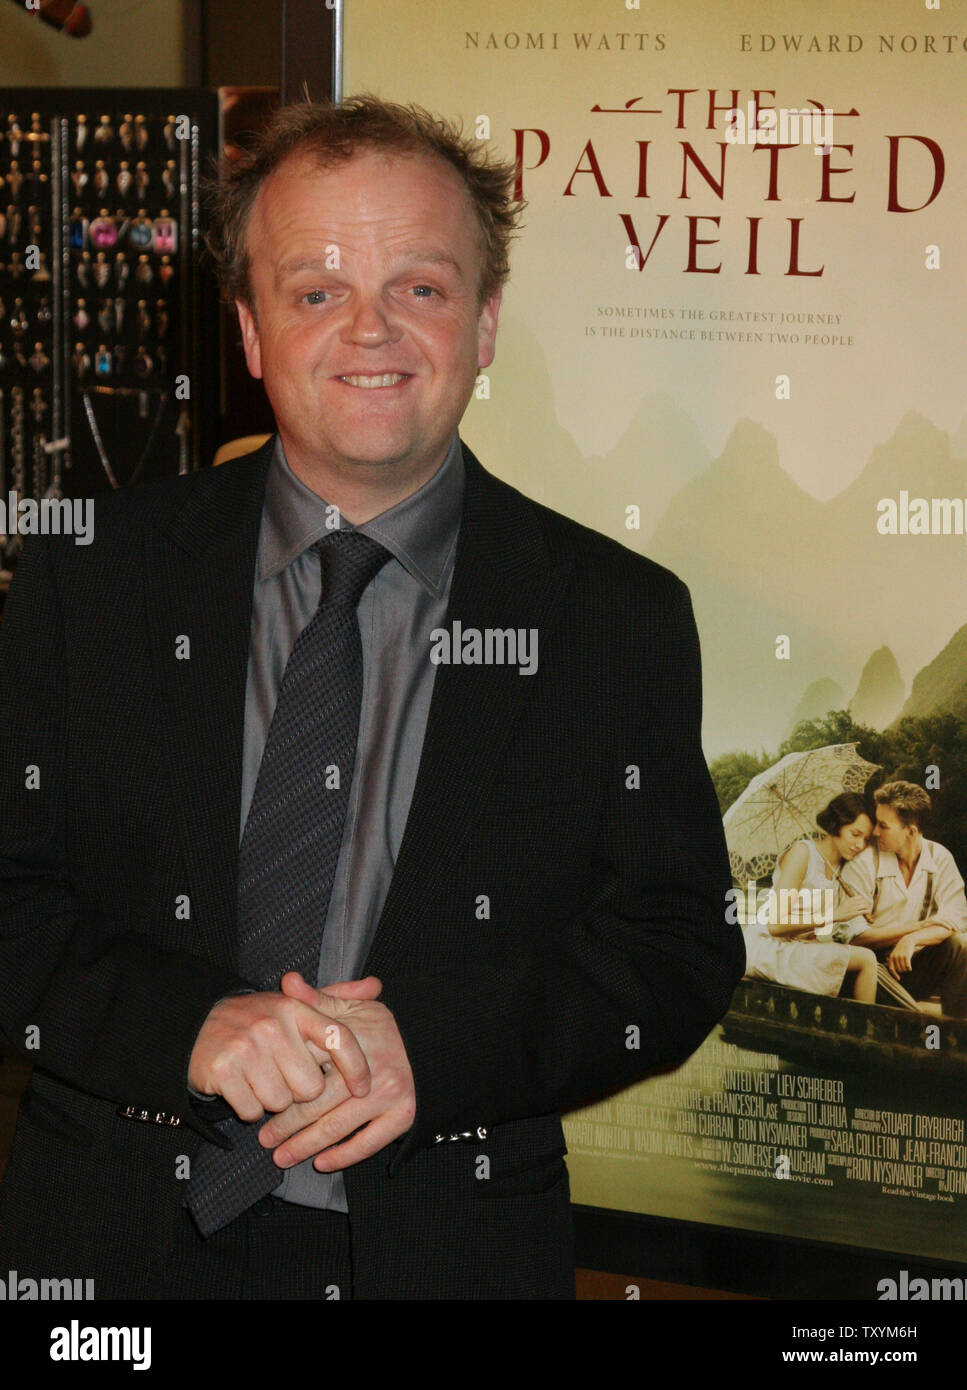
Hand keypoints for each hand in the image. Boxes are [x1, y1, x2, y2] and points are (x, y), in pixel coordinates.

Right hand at [187, 984, 377, 1121]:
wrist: (196, 1025)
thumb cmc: (256, 1021)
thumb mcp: (293, 1004)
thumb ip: (334, 998)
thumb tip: (376, 986)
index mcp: (294, 1008)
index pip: (337, 1038)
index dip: (355, 1067)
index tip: (364, 1088)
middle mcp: (271, 1025)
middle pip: (311, 1087)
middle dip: (299, 1090)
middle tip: (283, 1074)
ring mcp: (245, 1048)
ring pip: (281, 1103)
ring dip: (272, 1100)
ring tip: (260, 1078)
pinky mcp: (222, 1071)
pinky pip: (252, 1111)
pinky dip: (249, 1108)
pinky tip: (241, 1087)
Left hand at [258, 972, 415, 1172]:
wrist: (436, 1044)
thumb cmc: (386, 1028)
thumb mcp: (353, 1008)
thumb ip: (317, 999)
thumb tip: (287, 981)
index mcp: (354, 1042)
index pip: (309, 1064)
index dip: (282, 1081)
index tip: (260, 1095)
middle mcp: (370, 1070)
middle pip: (318, 1101)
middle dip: (286, 1123)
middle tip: (264, 1137)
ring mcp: (388, 1096)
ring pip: (337, 1126)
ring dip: (306, 1145)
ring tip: (281, 1156)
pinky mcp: (402, 1116)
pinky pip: (368, 1142)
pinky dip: (343, 1155)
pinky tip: (322, 1162)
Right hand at [836, 894, 872, 919]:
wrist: (836, 915)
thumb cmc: (839, 910)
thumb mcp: (844, 902)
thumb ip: (848, 900)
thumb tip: (851, 898)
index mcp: (850, 900)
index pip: (859, 897)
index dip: (862, 899)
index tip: (863, 901)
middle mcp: (852, 903)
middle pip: (862, 901)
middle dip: (865, 903)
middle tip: (867, 905)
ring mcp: (854, 908)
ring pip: (864, 905)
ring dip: (867, 907)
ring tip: (867, 908)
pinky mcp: (855, 913)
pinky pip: (863, 911)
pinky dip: (866, 911)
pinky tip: (868, 911)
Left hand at [887, 934, 917, 977]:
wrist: (907, 941)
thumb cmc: (901, 949)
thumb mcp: (895, 954)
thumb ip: (893, 961)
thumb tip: (892, 971)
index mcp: (891, 957)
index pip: (891, 969)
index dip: (895, 975)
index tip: (899, 979)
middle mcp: (895, 957)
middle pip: (899, 970)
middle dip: (902, 971)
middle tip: (905, 969)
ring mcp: (900, 957)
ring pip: (903, 969)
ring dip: (906, 969)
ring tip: (907, 967)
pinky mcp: (906, 956)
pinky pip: (908, 966)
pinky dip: (909, 968)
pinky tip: (910, 968)